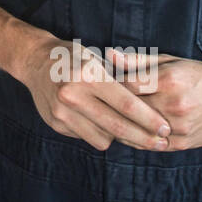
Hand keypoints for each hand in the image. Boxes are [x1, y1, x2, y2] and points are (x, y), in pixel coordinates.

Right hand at [14, 36, 171, 151]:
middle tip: (162, 143)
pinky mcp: (56, 124)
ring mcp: (61, 111)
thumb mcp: (98, 60)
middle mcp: (72, 94)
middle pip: (117, 126)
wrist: (35, 62)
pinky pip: (87, 138)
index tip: (166, 128)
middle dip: (144, 137)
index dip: (150, 120)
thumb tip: (151, 111)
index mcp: (88, 74)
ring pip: (103, 138)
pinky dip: (99, 133)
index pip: (127, 104)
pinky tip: (103, 123)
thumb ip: (122, 82)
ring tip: (130, 130)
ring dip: (120, 137)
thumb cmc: (75, 58)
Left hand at [111, 49, 201, 149]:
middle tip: (97, 103)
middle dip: (112, 106)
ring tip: (106, 118)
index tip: (101, 84)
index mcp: (168, 80)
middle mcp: (173, 105)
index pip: (126, 86)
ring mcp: (179, 127)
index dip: (110, 85)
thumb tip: (109, 55)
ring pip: (137, 130)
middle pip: (129, 110)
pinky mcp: (183, 143)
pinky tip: (126, 132)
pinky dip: (136, 140)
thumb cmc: (198, 74)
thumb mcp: (170, 61)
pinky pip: (151, 145)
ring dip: (120, 125)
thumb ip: (137, 60)